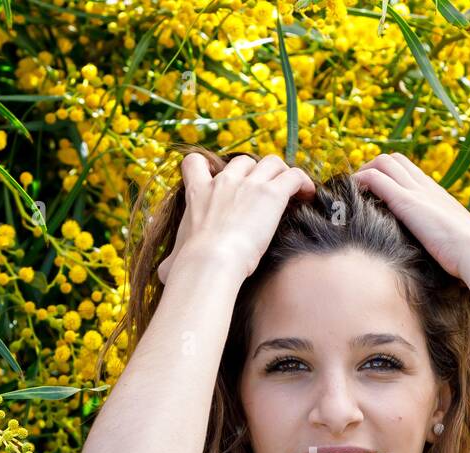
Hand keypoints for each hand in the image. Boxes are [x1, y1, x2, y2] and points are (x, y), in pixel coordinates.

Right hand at [157, 153, 316, 284]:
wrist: (210, 262)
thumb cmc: (190, 266)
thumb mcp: (172, 260)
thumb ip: (170, 262)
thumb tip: (163, 274)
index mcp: (198, 193)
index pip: (196, 162)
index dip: (210, 167)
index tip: (221, 180)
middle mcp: (223, 182)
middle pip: (243, 161)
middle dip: (255, 173)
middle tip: (265, 194)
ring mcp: (249, 184)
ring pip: (272, 162)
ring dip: (282, 174)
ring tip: (291, 193)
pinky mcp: (271, 193)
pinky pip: (294, 175)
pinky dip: (302, 182)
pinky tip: (307, 195)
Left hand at [351, 152, 469, 279]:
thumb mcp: (454, 246)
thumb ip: (443, 245)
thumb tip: (442, 264)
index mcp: (438, 196)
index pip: (409, 170)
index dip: (388, 176)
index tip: (373, 193)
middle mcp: (427, 187)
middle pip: (394, 159)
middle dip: (371, 169)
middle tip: (358, 192)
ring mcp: (417, 192)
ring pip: (383, 161)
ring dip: (363, 172)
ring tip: (351, 193)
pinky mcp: (407, 202)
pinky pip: (375, 178)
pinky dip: (359, 181)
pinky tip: (351, 198)